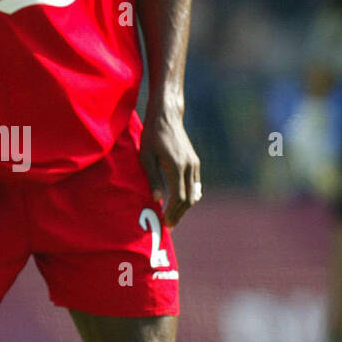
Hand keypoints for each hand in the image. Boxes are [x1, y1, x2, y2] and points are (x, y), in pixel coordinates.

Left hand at [139, 103, 201, 227]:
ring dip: (184, 207)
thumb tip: (156, 199)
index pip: (179, 197)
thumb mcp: (146, 156)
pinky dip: (189, 196)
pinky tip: (180, 203)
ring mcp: (194, 164)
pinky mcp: (195, 162)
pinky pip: (195, 185)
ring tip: (173, 216)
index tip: (165, 222)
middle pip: (189, 199)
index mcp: (176, 166)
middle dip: (179, 214)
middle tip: (169, 225)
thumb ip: (153, 178)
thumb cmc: (152, 135)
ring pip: (194, 193)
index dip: (172, 212)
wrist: (167, 116)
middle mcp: (189, 166)